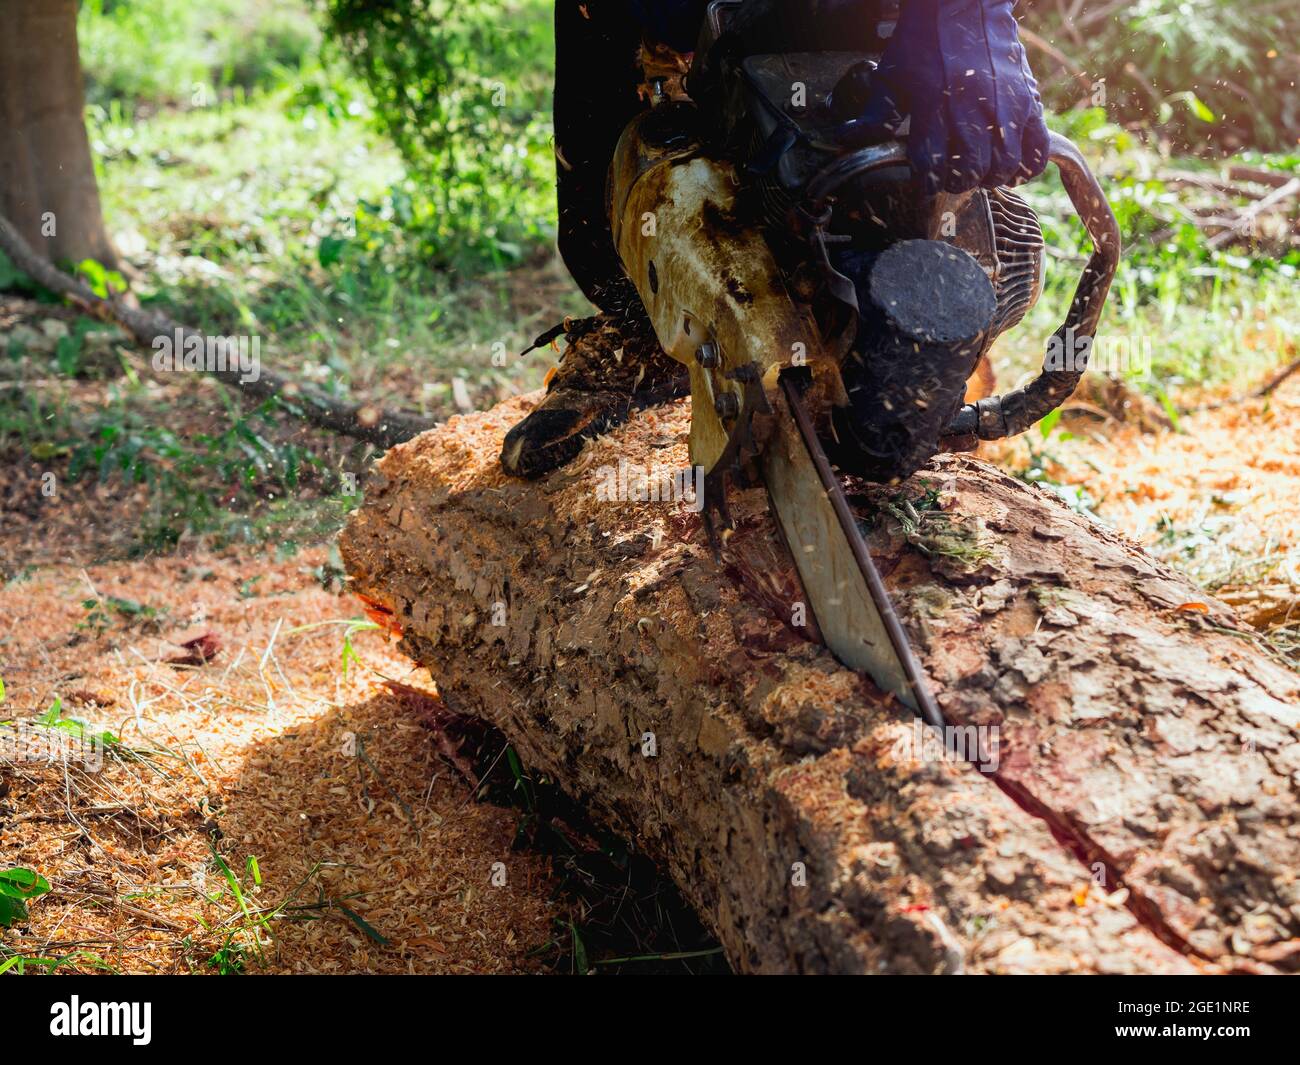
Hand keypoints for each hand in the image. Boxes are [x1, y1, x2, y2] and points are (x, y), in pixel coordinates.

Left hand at [847, 0, 1049, 193]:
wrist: (966, 3)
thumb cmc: (925, 42)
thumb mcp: (892, 75)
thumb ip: (875, 114)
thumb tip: (845, 139)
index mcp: (934, 102)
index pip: (930, 160)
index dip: (926, 184)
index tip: (924, 188)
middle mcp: (972, 106)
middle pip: (971, 169)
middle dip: (959, 183)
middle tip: (952, 178)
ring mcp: (1005, 104)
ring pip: (1004, 164)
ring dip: (990, 179)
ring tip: (978, 172)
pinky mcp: (1029, 101)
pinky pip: (1036, 149)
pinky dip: (1025, 168)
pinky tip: (1010, 167)